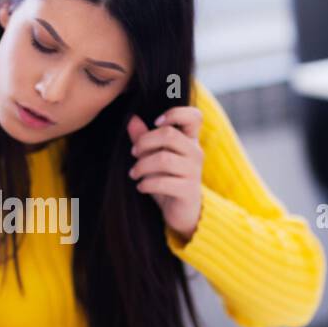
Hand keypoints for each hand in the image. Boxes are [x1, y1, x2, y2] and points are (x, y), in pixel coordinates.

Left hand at [128, 106, 204, 240]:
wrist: (182, 212)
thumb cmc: (168, 180)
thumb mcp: (154, 158)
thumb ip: (144, 138)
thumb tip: (131, 119)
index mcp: (190, 140)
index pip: (195, 116)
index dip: (175, 113)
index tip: (156, 122)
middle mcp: (196, 153)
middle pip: (170, 135)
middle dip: (145, 142)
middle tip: (134, 153)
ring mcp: (194, 172)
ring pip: (164, 159)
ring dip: (142, 165)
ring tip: (134, 173)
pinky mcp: (188, 191)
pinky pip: (163, 182)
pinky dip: (146, 184)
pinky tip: (141, 187)